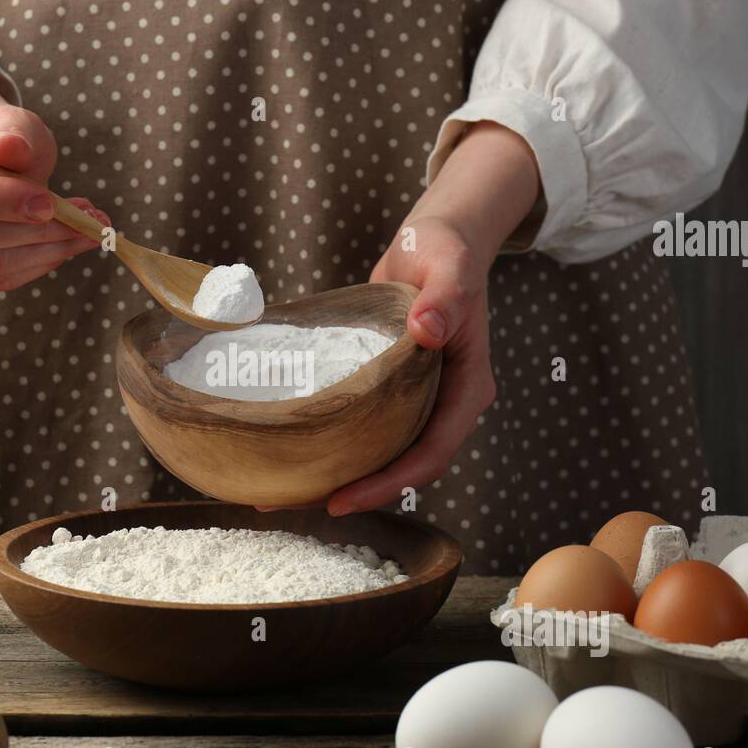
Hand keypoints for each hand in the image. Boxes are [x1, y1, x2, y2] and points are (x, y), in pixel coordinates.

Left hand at [325, 122, 541, 515]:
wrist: (431, 243)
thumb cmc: (443, 250)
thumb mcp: (448, 266)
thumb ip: (442, 297)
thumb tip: (427, 331)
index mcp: (467, 388)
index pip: (433, 452)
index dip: (391, 483)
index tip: (344, 500)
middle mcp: (445, 404)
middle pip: (404, 465)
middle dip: (357, 492)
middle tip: (298, 505)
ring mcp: (418, 400)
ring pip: (381, 453)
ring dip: (337, 475)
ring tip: (280, 492)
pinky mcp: (391, 393)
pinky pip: (364, 428)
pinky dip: (332, 443)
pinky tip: (290, 449)